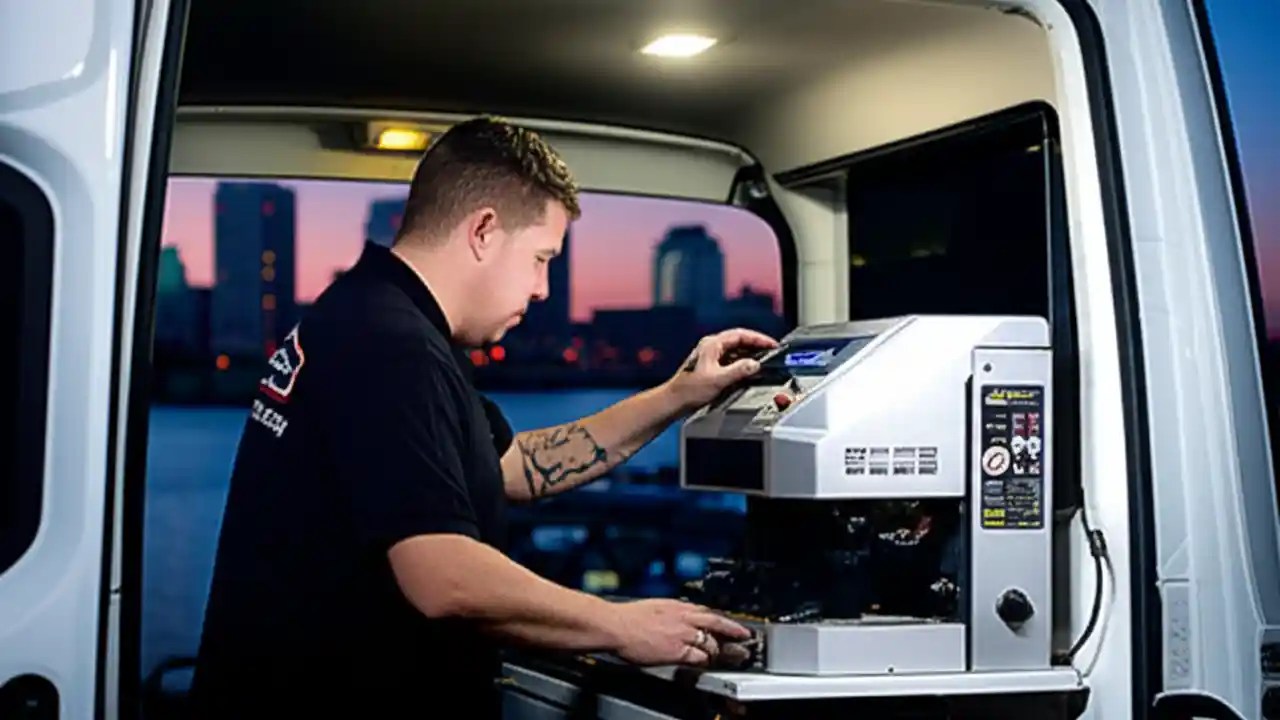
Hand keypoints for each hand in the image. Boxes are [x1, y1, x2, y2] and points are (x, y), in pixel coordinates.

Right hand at [610, 598, 751, 666]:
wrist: (616, 625)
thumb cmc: (627, 617)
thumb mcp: (654, 606)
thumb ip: (669, 611)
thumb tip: (674, 615)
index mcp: (677, 605)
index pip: (706, 610)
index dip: (721, 617)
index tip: (729, 622)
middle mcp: (683, 617)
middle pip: (716, 622)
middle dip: (732, 630)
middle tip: (744, 636)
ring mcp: (682, 634)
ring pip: (710, 641)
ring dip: (720, 649)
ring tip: (729, 655)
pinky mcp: (677, 651)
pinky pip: (699, 657)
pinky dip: (705, 660)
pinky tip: (709, 663)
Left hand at [665, 328, 778, 411]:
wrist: (675, 401)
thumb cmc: (690, 390)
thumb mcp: (718, 380)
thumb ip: (739, 371)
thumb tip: (754, 364)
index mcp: (712, 344)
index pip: (740, 334)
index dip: (758, 338)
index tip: (771, 344)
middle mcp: (711, 347)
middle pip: (739, 341)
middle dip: (756, 346)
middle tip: (771, 351)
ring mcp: (710, 356)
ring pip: (735, 351)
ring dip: (749, 355)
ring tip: (763, 361)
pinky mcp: (711, 366)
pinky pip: (731, 360)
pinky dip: (742, 363)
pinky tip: (749, 371)